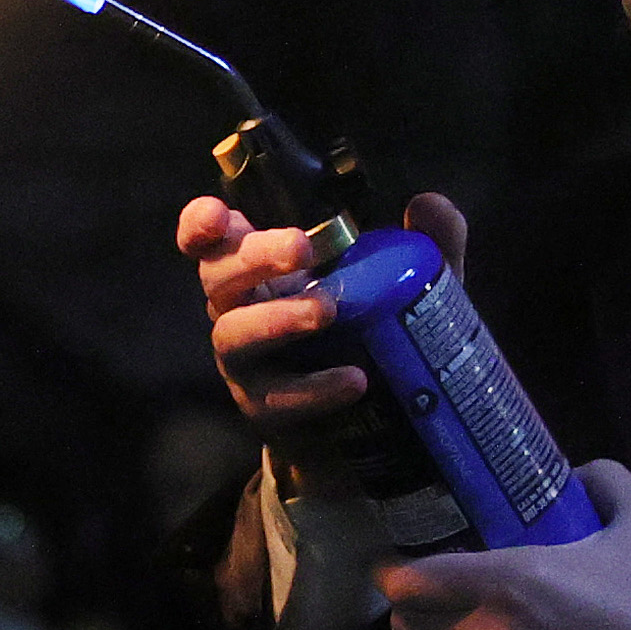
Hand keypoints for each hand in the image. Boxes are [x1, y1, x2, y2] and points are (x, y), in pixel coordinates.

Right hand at [176, 190, 470, 443]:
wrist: (364, 424)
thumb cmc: (369, 333)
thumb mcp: (403, 286)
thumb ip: (423, 245)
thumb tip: (429, 205)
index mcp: (259, 271)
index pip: (212, 241)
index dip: (201, 223)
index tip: (222, 215)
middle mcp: (239, 310)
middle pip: (218, 276)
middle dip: (254, 256)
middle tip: (301, 247)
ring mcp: (245, 362)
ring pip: (233, 334)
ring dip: (277, 318)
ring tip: (327, 311)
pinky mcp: (263, 408)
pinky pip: (276, 396)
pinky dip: (315, 387)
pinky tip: (355, 379)